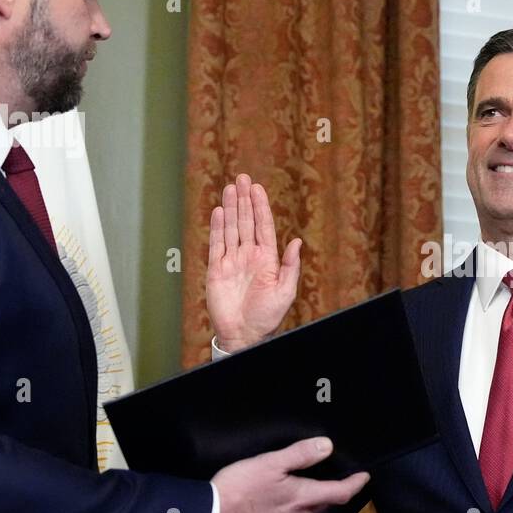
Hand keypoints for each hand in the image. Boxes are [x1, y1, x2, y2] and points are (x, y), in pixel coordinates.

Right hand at [206, 173, 300, 352]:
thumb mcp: (285, 292)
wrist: (244, 334)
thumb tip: (296, 242)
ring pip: (231, 228)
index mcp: (267, 259)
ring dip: (232, 208)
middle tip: (242, 178)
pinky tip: (219, 211)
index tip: (257, 188)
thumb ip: (290, 266)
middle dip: (245, 200)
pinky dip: (218, 227)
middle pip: (246, 221)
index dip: (260, 207)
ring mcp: (232, 261)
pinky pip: (216, 244)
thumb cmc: (267, 317)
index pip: (263, 226)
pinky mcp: (216, 269)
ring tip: (230, 187)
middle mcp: (249, 256)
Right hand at [209, 437, 369, 512]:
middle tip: (338, 479)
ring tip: (309, 488)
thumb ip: (300, 455)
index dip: (354, 485)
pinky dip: (290, 510)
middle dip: (332, 493)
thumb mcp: (270, 464)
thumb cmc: (240, 489)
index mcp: (303, 499)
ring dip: (311, 502)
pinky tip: (279, 504)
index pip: (339, 494)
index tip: (365, 476)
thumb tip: (328, 446)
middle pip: (322, 505)